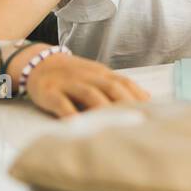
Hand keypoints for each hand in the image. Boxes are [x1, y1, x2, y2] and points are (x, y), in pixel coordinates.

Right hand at [24, 52, 149, 118]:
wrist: (39, 63)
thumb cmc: (73, 76)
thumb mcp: (95, 77)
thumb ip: (116, 87)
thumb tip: (146, 99)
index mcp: (101, 73)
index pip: (123, 81)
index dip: (137, 95)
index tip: (151, 110)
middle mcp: (87, 76)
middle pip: (111, 86)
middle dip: (126, 103)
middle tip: (137, 121)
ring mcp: (68, 83)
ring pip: (90, 93)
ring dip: (103, 108)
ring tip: (115, 124)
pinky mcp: (50, 93)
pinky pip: (62, 104)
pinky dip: (71, 114)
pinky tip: (79, 126)